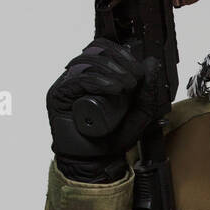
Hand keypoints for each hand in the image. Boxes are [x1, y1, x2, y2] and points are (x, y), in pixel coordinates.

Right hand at [46, 38, 161, 181]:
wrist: (96, 160)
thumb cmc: (113, 137)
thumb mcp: (139, 111)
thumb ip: (147, 89)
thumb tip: (151, 62)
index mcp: (95, 74)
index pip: (105, 49)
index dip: (123, 54)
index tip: (140, 71)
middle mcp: (79, 76)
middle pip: (96, 51)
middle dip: (119, 61)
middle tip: (134, 79)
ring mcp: (67, 84)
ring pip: (86, 62)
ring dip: (111, 70)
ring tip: (126, 86)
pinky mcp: (58, 95)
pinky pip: (78, 80)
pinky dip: (97, 81)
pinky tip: (114, 89)